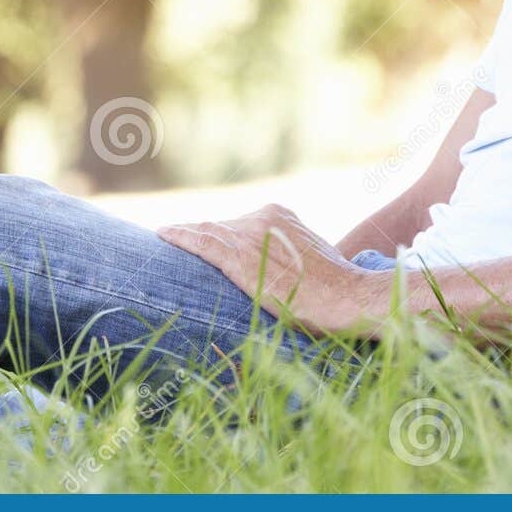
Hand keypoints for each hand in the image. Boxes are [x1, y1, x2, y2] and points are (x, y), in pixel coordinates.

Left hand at [157, 204, 389, 336]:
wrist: (347, 296)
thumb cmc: (334, 288)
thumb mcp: (309, 257)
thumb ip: (286, 253)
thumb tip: (275, 267)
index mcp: (279, 214)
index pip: (237, 223)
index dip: (215, 230)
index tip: (199, 234)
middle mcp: (262, 218)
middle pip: (220, 226)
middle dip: (197, 232)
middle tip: (173, 236)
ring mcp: (251, 236)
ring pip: (207, 233)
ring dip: (183, 234)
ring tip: (165, 235)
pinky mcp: (241, 259)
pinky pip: (203, 244)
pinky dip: (181, 238)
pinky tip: (164, 235)